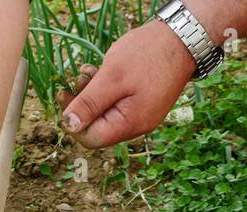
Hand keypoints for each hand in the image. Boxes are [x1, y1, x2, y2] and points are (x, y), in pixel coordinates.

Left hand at [57, 20, 193, 148]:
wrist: (183, 37)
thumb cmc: (149, 54)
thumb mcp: (112, 77)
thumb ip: (89, 103)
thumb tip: (68, 125)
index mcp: (130, 124)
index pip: (91, 139)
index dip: (73, 122)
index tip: (64, 97)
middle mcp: (137, 125)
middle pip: (97, 127)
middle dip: (82, 104)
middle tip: (77, 78)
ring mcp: (141, 114)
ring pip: (105, 113)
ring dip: (91, 93)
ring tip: (89, 70)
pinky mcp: (142, 102)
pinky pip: (116, 103)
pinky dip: (105, 89)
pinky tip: (101, 71)